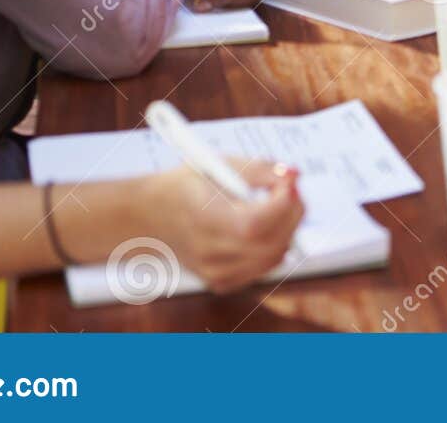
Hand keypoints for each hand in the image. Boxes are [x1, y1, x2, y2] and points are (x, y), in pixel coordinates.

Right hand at [147, 160, 303, 293]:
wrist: (152, 215)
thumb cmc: (186, 186)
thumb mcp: (219, 164)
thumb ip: (260, 169)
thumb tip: (294, 176)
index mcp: (203, 219)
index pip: (255, 224)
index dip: (281, 204)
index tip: (288, 184)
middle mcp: (208, 252)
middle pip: (271, 243)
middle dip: (292, 214)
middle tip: (290, 191)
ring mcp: (214, 272)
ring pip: (274, 257)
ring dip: (286, 230)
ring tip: (275, 206)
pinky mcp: (220, 282)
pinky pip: (264, 267)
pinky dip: (273, 247)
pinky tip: (262, 228)